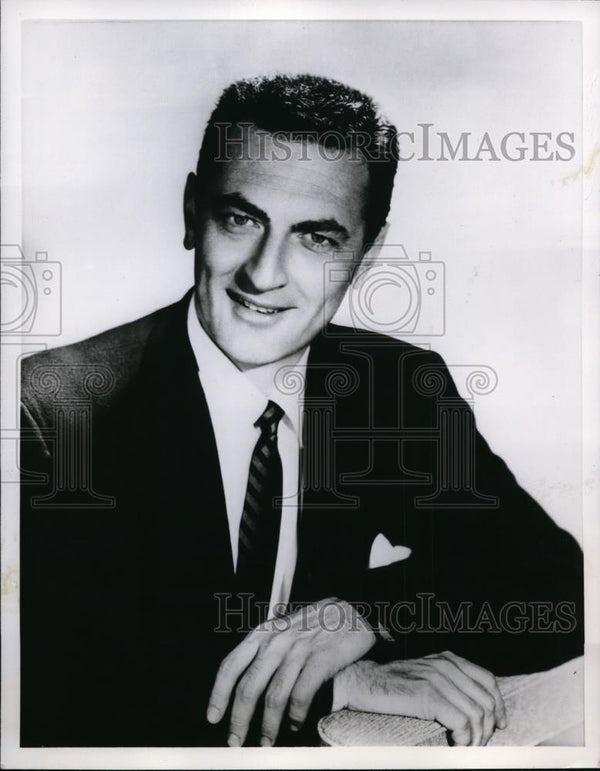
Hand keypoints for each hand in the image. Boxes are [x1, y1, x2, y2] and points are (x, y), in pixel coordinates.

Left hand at [207, 598, 374, 745]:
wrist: (352, 611)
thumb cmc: (315, 625)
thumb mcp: (282, 630)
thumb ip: (264, 653)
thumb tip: (245, 688)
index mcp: (263, 634)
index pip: (232, 664)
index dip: (219, 693)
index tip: (213, 716)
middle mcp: (276, 641)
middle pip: (248, 686)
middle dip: (239, 719)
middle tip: (235, 741)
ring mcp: (298, 650)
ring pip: (273, 696)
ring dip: (268, 725)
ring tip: (266, 741)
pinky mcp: (321, 659)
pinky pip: (301, 694)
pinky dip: (296, 714)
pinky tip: (295, 722)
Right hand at [335, 650, 506, 745]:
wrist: (362, 681)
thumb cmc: (390, 684)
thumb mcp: (424, 673)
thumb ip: (446, 680)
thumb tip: (471, 705)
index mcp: (448, 659)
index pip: (488, 680)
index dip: (499, 705)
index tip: (499, 725)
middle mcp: (446, 665)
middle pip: (487, 700)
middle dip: (488, 728)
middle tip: (478, 743)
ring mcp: (437, 679)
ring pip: (477, 714)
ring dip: (476, 737)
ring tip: (466, 746)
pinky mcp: (428, 696)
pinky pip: (461, 722)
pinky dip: (464, 738)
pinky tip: (455, 744)